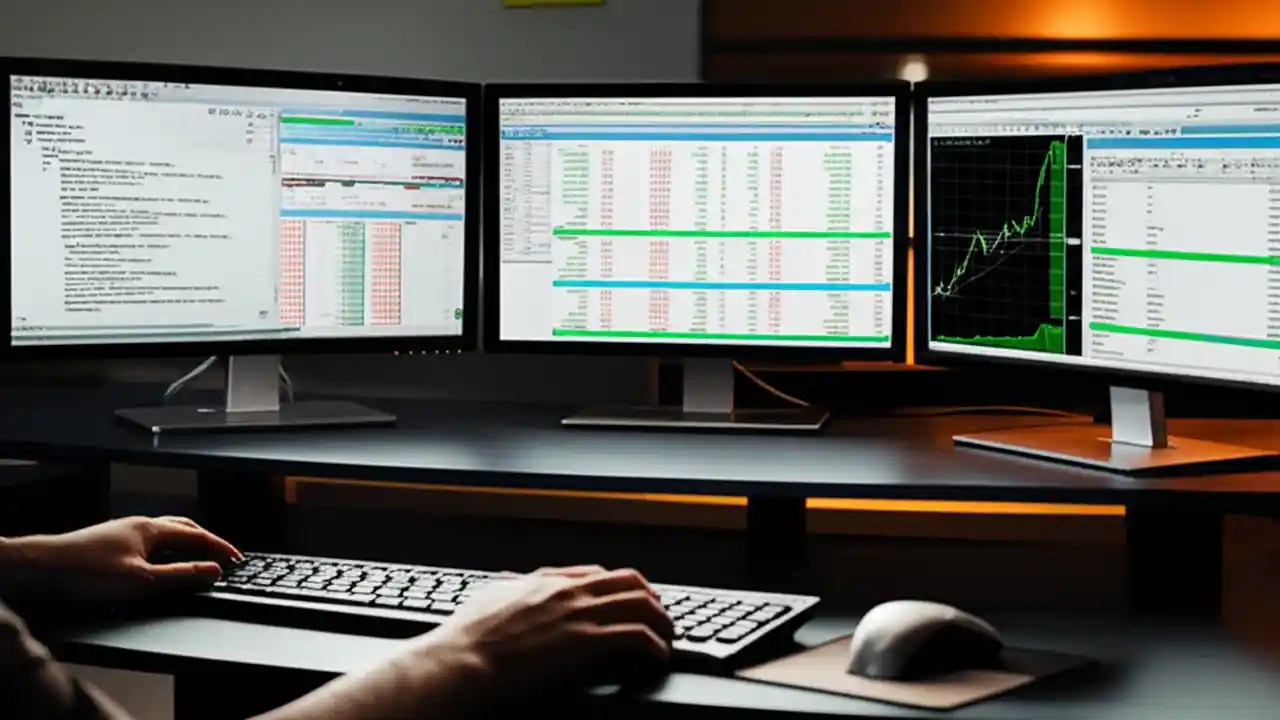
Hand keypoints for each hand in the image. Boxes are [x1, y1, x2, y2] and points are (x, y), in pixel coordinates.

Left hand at [5, 516, 241, 603]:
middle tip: (223, 555)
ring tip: (198, 557)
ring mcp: (124, 533)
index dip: (220, 548)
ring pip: (165, 533)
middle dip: (207, 540)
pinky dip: (166, 550)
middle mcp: (139, 525)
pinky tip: (160, 563)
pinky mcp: (111, 545)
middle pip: (184, 527)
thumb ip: (180, 576)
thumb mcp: (141, 581)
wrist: (41, 568)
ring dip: (186, 543)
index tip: (237, 559)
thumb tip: (212, 571)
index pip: (198, 535)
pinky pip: (150, 542)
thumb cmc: (85, 571)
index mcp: (151, 529)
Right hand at [254, 565, 671, 719]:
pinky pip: (637, 637)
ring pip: (641, 604)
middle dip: (649, 597)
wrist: (460, 663)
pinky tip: (656, 657)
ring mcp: (579, 614)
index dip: (619, 586)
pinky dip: (654, 646)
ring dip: (661, 620)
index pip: (596, 573)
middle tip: (658, 616)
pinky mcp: (586, 643)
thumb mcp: (488, 601)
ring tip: (666, 637)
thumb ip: (508, 591)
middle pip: (628, 581)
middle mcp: (567, 591)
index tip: (628, 599)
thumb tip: (509, 586)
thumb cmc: (466, 640)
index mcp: (545, 582)